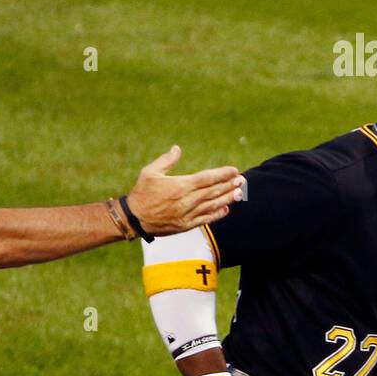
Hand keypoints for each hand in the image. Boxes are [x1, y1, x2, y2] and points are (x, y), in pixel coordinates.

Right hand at [126, 147, 245, 236]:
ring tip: (239, 193)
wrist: (134, 219)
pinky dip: (216, 215)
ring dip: (227, 199)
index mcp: (180, 186)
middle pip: (213, 192)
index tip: (234, 170)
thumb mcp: (150, 172)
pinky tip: (225, 209)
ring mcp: (187, 215)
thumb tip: (177, 149)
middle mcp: (186, 201)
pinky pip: (204, 220)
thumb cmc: (141, 193)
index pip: (207, 178)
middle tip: (241, 181)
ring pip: (211, 206)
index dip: (222, 174)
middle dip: (228, 186)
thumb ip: (166, 161)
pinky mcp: (185, 226)